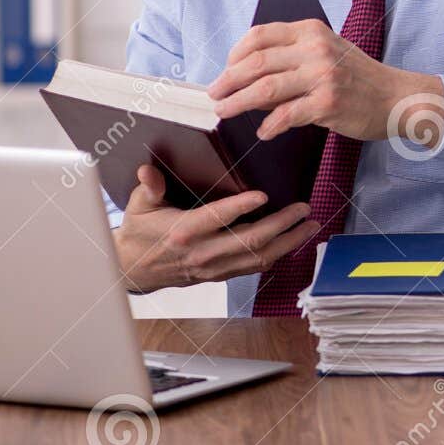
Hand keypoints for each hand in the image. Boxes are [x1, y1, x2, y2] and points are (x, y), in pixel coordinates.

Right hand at [113, 164, 318, 293]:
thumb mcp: (139, 206)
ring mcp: (214, 267)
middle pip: (249, 241)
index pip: (217, 218)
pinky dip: (277, 254)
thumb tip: (148, 169)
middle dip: (282, 225)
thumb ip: (149, 187)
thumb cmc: (140, 232)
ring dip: (288, 242)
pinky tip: (293, 240)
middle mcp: (203, 252)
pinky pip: (254, 266)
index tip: (263, 194)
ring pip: (258, 257)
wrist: (133, 270)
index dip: (240, 207)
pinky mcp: (221, 274)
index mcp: (184, 231)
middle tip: (303, 208)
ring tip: (310, 226)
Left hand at [207, 19, 443, 144]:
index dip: (234, 54)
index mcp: (311, 31)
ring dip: (238, 102)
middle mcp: (316, 49)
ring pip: (265, 89)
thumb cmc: (358, 77)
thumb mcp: (326, 52)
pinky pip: (286, 116)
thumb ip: (291, 58)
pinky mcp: (328, 104)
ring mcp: (323, 76)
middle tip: (214, 94)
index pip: (260, 36)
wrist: (396, 97)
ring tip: (224, 111)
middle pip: (256, 62)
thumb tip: (247, 78)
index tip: (225, 70)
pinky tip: (263, 132)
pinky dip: (269, 126)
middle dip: (228, 80)